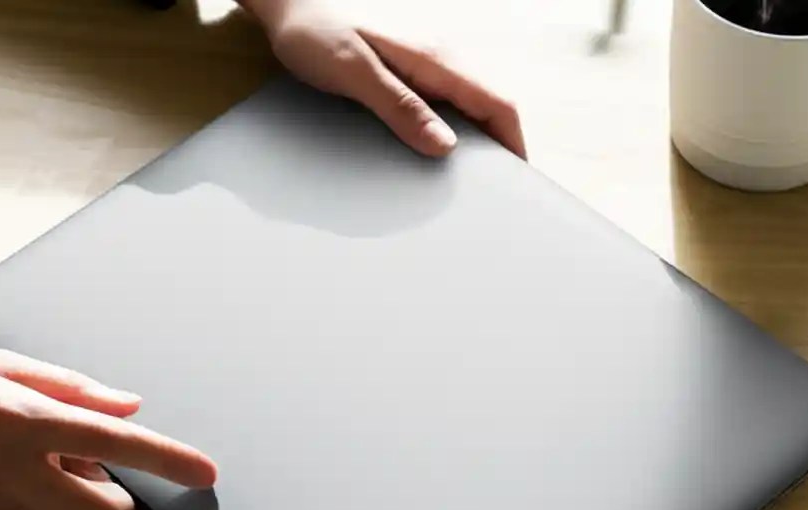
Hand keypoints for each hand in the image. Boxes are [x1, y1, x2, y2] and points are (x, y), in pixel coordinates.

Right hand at [0, 348, 216, 509]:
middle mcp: (15, 473)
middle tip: (93, 465)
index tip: (205, 473)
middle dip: (121, 500)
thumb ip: (76, 388)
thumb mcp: (6, 365)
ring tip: (49, 465)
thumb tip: (130, 406)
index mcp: (25, 421)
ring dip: (85, 506)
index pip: (117, 445)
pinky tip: (19, 477)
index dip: (169, 461)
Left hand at [241, 0, 525, 158]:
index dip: (515, 144)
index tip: (517, 182)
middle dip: (501, 148)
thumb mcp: (354, 73)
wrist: (290, 2)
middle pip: (492, 106)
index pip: (499, 103)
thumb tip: (445, 146)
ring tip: (471, 179)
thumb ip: (401, 107)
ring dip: (479, 139)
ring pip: (473, 104)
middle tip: (494, 191)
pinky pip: (450, 101)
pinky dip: (457, 129)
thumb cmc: (314, 32)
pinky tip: (440, 151)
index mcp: (435, 58)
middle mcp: (441, 57)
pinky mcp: (413, 68)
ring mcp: (429, 62)